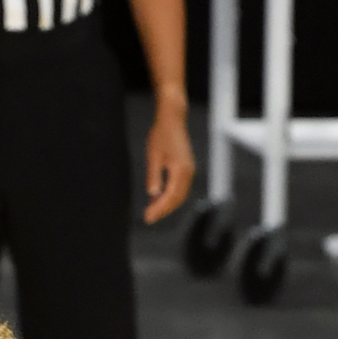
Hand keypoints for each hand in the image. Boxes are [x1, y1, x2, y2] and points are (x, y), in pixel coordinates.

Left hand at [144, 99, 194, 222]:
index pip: (170, 196)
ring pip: (180, 195)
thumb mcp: (153, 157)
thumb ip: (154, 177)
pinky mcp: (186, 168)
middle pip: (177, 199)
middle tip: (149, 218)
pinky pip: (180, 188)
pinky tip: (159, 199)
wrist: (172, 120)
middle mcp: (188, 172)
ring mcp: (189, 170)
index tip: (148, 217)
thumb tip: (153, 194)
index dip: (159, 209)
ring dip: (167, 205)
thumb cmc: (161, 135)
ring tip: (153, 212)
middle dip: (163, 210)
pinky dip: (171, 197)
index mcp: (180, 171)